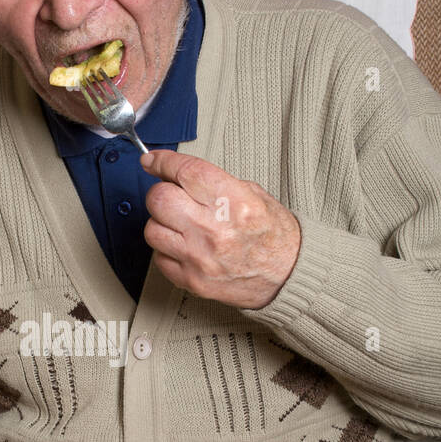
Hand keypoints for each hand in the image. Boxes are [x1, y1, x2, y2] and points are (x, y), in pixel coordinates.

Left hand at [140, 148, 300, 308]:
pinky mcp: (191, 280)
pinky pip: (159, 258)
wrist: (287, 276)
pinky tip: (184, 246)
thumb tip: (178, 174)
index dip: (163, 162)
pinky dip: (166, 249)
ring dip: (161, 223)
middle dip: (161, 193)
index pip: (185, 172)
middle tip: (171, 196)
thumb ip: (214, 183)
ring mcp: (199, 258)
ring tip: (180, 225)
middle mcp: (214, 230)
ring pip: (152, 230)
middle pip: (159, 199)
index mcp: (233, 202)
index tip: (152, 161)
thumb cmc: (274, 236)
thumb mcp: (254, 195)